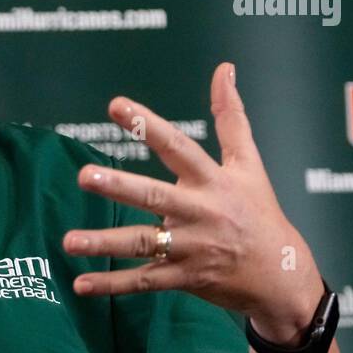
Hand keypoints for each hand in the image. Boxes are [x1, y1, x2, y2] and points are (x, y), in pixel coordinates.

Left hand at [61, 62, 322, 344]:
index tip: (116, 105)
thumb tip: (224, 68)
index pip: (177, 146)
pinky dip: (112, 284)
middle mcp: (200, 212)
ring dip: (104, 243)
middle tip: (84, 175)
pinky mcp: (184, 278)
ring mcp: (191, 248)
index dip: (148, 125)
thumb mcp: (249, 164)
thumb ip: (231, 117)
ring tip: (69, 240)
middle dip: (119, 186)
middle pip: (155, 197)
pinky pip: (143, 281)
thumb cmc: (259, 212)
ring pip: (143, 243)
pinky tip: (80, 283)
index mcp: (212, 181)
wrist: (283, 276)